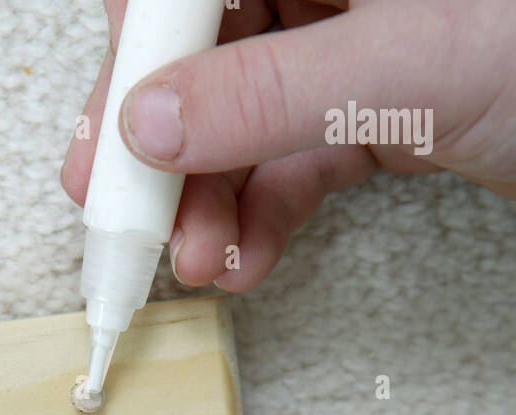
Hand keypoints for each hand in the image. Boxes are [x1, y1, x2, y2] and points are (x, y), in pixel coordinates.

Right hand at [62, 0, 515, 290]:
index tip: (111, 142)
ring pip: (241, 114)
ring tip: (195, 263)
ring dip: (208, 198)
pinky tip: (242, 259)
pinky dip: (263, 212)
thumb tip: (148, 123)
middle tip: (129, 218)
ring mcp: (352, 38)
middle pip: (200, 47)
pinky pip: (292, 156)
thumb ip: (271, 92)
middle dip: (163, 144)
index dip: (136, 53)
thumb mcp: (415, 62)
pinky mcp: (377, 106)